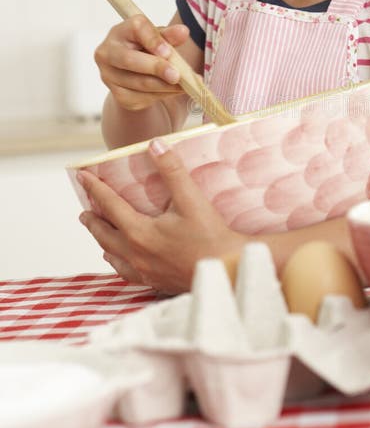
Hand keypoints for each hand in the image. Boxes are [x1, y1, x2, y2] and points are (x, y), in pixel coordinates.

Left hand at [77, 138, 244, 293]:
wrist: (228, 271)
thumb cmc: (212, 236)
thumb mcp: (192, 199)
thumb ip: (172, 171)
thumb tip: (155, 145)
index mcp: (140, 232)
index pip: (110, 205)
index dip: (95, 188)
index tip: (82, 177)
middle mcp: (136, 253)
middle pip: (105, 234)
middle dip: (93, 220)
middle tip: (84, 211)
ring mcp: (144, 271)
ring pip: (113, 255)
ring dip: (103, 241)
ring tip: (99, 233)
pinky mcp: (155, 282)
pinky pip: (127, 273)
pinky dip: (118, 263)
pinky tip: (120, 261)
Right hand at [94, 15, 189, 111]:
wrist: (134, 71)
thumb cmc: (146, 48)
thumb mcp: (158, 38)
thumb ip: (169, 35)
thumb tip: (183, 32)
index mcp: (120, 31)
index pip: (136, 29)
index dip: (153, 40)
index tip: (168, 51)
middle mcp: (108, 52)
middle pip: (130, 60)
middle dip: (156, 68)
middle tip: (176, 75)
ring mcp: (109, 76)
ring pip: (140, 83)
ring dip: (165, 86)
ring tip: (186, 85)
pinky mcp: (119, 95)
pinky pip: (143, 97)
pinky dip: (163, 95)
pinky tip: (176, 91)